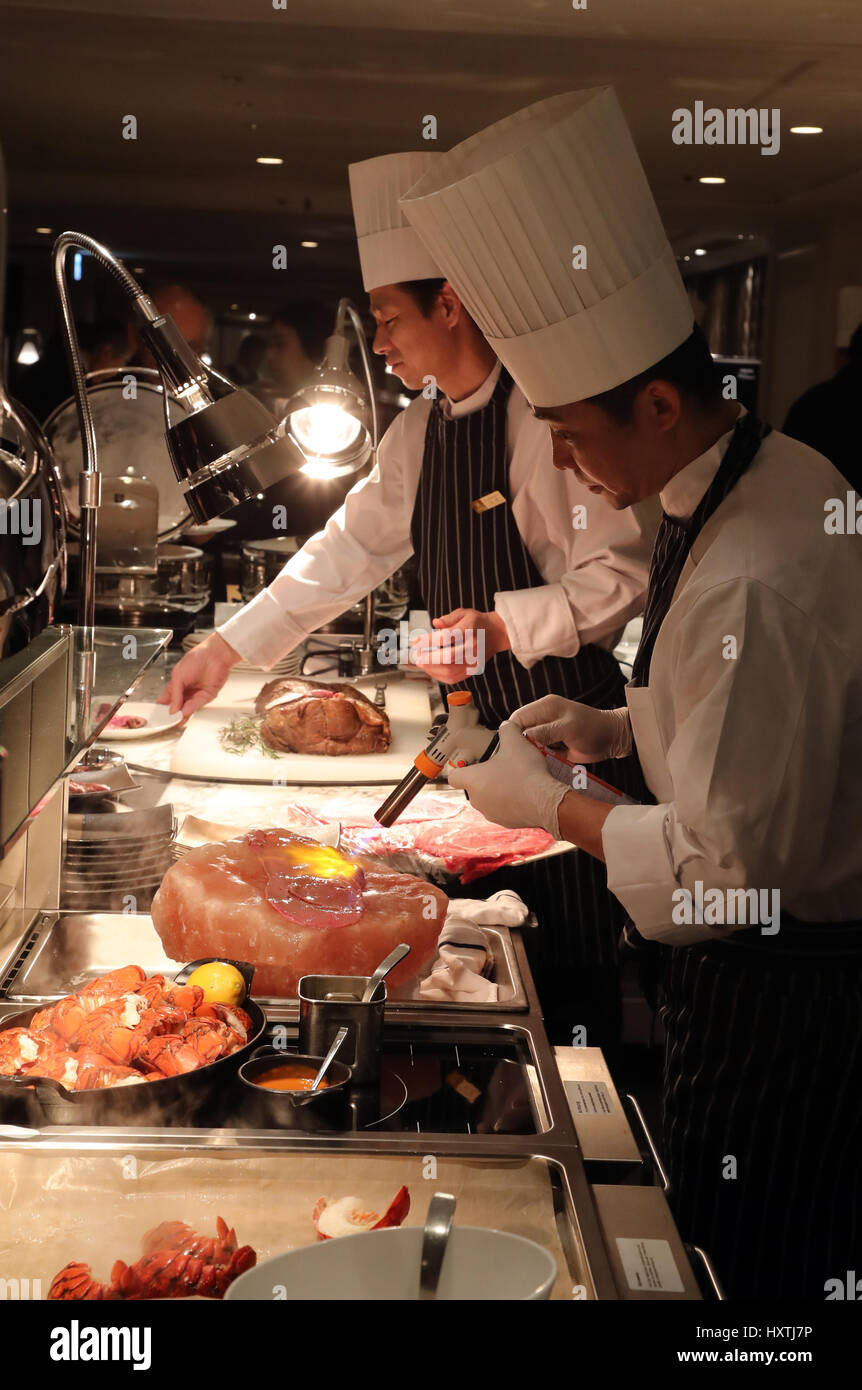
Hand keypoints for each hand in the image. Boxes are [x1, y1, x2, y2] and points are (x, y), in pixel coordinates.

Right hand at [158, 632, 240, 719]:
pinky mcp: (208, 696)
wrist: (215, 655)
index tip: (158, 715)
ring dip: (181, 714)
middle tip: (167, 721)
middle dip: (172, 714)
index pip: (168, 699)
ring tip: (175, 720)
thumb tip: (171, 709)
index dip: (162, 707)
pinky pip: (197, 705)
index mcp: (177, 683)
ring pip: (188, 708)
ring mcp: (197, 694)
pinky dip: (191, 709)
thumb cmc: (196, 659)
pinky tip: (184, 711)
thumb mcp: (178, 675)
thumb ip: (174, 693)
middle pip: (178, 706)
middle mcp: (187, 690)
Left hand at [410, 608, 509, 681]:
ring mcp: (473, 660)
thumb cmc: (478, 623)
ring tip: (421, 663)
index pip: (445, 637)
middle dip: (428, 658)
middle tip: (417, 655)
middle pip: (447, 657)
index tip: (416, 642)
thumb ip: (448, 618)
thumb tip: (435, 623)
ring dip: (431, 669)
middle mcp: (472, 646)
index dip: (427, 641)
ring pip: (449, 671)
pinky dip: (439, 676)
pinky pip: (453, 678)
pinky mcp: (472, 670)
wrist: (496, 633)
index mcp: (469, 630)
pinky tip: (431, 670)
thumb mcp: (464, 613)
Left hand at [447, 721, 568, 838]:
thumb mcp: (515, 742)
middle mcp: (478, 800)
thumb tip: (506, 726)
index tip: (472, 763)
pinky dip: (511, 802)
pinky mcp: (507, 823)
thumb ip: (507, 730)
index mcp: (473, 781)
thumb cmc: (525, 772)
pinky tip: (525, 793)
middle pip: (473, 787)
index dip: (461, 768)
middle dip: (485, 777)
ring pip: (489, 799)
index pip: (454, 776)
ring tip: (516, 779)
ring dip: (498, 790)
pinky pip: (504, 810)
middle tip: (501, 766)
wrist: (545, 801)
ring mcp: (492, 814)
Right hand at [509, 694, 631, 761]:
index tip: (513, 750)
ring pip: (527, 745)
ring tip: (532, 765)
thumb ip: (547, 731)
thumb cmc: (594, 729)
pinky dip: (539, 760)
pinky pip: (538, 753)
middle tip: (522, 761)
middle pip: (520, 733)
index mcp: (544, 707)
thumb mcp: (569, 728)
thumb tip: (523, 737)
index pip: (517, 718)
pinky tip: (541, 767)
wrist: (613, 740)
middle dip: (520, 746)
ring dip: (529, 755)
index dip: (513, 733)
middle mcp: (543, 719)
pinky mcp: (552, 746)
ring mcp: (547, 733)